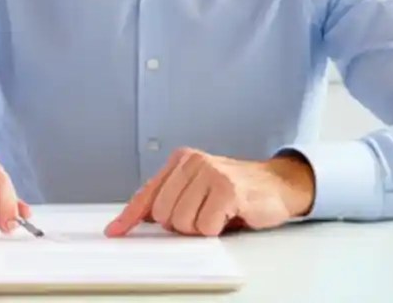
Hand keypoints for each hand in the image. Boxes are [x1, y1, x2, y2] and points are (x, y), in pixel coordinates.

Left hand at [105, 148, 314, 236]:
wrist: (277, 184)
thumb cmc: (235, 190)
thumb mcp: (198, 188)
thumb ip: (170, 197)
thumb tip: (137, 219)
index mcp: (181, 160)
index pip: (147, 193)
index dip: (129, 216)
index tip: (115, 231)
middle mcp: (192, 162)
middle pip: (163, 214)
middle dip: (182, 224)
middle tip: (204, 215)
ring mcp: (210, 173)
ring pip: (183, 223)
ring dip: (201, 228)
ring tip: (217, 214)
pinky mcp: (227, 189)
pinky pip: (206, 227)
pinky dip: (217, 229)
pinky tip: (229, 215)